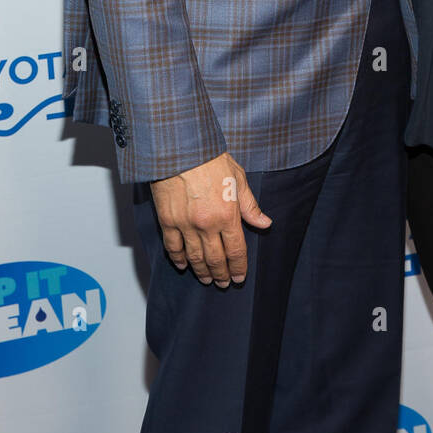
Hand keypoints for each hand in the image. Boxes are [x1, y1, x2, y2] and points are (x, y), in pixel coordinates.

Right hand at [149, 152, 270, 287]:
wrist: (181, 149)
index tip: (239, 277)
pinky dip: (179, 259)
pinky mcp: (168, 221)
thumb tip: (265, 223)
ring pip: (195, 258)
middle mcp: (207, 225)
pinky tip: (184, 265)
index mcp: (228, 215)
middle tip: (223, 283)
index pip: (236, 250)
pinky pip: (173, 247)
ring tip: (207, 280)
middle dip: (221, 274)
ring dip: (202, 271)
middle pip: (216, 259)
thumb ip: (250, 206)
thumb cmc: (211, 159)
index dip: (238, 267)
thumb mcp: (238, 179)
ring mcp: (186, 225)